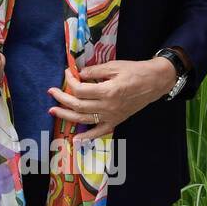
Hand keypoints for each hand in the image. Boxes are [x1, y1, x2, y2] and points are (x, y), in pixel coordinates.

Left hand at [47, 57, 176, 141]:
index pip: (80, 89)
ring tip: (53, 111)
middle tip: (52, 92)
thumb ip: (95, 71)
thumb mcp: (114, 66)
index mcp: (107, 91)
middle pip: (78, 105)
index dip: (70, 81)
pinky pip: (99, 132)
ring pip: (83, 119)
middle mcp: (108, 107)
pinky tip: (75, 140)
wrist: (154, 82)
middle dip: (61, 98)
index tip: (67, 73)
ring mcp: (111, 116)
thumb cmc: (135, 71)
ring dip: (66, 116)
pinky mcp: (116, 121)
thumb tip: (79, 74)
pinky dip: (87, 137)